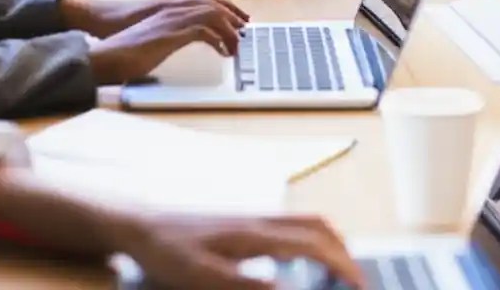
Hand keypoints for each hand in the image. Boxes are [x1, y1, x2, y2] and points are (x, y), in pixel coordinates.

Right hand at [60, 0, 250, 37]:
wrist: (106, 52)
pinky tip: (223, 52)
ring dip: (229, 29)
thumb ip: (167, 35)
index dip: (223, 6)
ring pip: (212, 14)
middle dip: (232, 14)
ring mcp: (172, 18)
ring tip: (238, 45)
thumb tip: (177, 42)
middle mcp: (172, 8)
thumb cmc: (124, 48)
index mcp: (167, 8)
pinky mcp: (171, 32)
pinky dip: (218, 40)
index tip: (238, 19)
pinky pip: (204, 30)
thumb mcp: (152, 38)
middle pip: (212, 3)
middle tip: (246, 29)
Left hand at [122, 214, 364, 289]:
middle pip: (319, 225)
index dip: (342, 265)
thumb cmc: (167, 252)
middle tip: (355, 282)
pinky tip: (297, 264)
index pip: (315, 243)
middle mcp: (261, 219)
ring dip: (329, 243)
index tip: (361, 286)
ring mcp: (252, 217)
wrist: (139, 225)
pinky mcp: (243, 221)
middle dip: (344, 252)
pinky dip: (309, 241)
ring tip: (335, 274)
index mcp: (257, 233)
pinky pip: (290, 226)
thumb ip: (246, 285)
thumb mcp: (202, 277)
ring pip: (305, 222)